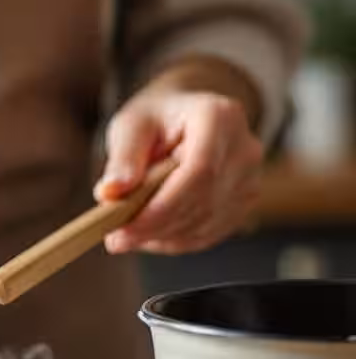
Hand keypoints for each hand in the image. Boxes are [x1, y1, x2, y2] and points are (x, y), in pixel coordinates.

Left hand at [94, 83, 263, 254]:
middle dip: (156, 227)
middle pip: (203, 202)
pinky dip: (175, 241)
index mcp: (220, 117)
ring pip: (206, 224)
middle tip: (116, 240)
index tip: (125, 228)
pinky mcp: (244, 202)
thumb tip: (109, 193)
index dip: (162, 207)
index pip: (199, 171)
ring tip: (127, 235)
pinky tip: (149, 236)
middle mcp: (245, 148)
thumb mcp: (131, 126)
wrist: (185, 118)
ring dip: (162, 237)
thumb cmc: (156, 119)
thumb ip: (122, 158)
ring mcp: (250, 177)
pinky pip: (209, 233)